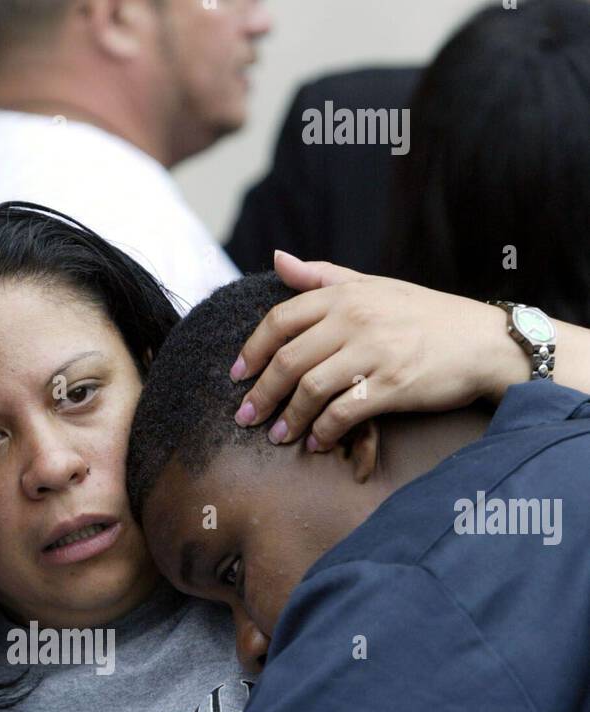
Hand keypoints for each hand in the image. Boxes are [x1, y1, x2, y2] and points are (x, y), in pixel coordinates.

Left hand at [230, 250, 524, 450]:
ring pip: (309, 389)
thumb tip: (277, 260)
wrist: (484, 341)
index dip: (251, 350)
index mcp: (346, 294)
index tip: (236, 374)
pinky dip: (323, 432)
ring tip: (278, 437)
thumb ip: (323, 276)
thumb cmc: (425, 315)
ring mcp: (373, 352)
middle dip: (260, 394)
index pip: (280, 320)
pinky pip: (341, 413)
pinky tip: (317, 443)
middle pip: (287, 360)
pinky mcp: (391, 385)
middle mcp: (355, 319)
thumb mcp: (374, 285)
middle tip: (246, 417)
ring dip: (288, 419)